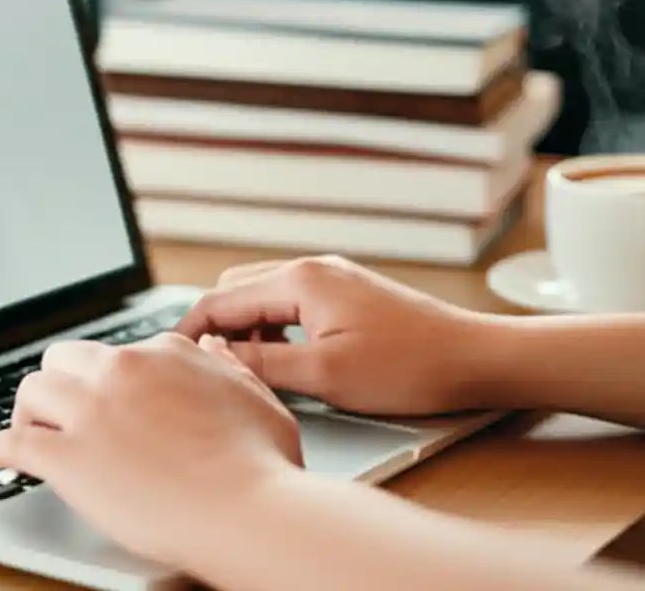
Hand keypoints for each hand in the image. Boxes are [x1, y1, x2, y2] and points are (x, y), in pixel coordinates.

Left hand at [0, 333, 301, 568]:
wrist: (246, 510)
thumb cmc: (261, 465)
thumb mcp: (256, 398)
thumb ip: (226, 367)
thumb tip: (210, 346)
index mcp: (165, 353)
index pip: (119, 354)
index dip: (109, 382)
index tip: (104, 400)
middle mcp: (121, 371)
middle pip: (64, 359)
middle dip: (61, 384)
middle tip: (64, 413)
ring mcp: (90, 410)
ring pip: (33, 389)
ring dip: (30, 412)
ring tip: (31, 435)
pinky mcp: (66, 455)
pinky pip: (10, 442)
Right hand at [175, 256, 498, 415]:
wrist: (474, 359)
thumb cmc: (409, 367)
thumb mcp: (325, 375)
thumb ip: (262, 363)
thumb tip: (215, 355)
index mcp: (301, 280)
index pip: (221, 299)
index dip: (190, 331)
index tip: (171, 359)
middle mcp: (313, 269)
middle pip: (237, 290)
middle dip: (216, 326)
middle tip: (207, 368)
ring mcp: (332, 279)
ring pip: (264, 297)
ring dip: (247, 329)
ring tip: (247, 370)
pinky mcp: (347, 294)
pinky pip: (291, 304)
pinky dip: (274, 329)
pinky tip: (285, 360)